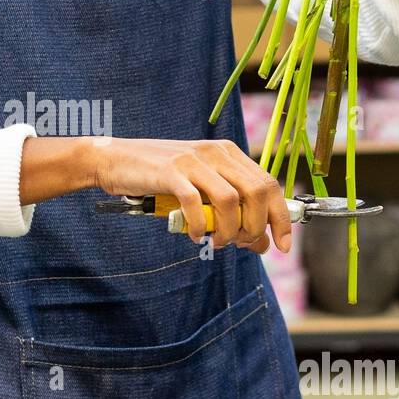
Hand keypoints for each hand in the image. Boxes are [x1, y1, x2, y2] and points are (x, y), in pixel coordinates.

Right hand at [89, 138, 292, 253]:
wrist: (115, 160)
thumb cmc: (158, 178)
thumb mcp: (199, 187)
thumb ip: (228, 209)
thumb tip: (258, 242)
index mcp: (228, 153)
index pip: (269, 184)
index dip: (281, 218)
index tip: (283, 245)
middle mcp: (216, 153)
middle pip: (257, 192)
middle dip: (257, 227)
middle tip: (242, 245)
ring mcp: (193, 160)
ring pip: (231, 201)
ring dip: (229, 230)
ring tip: (218, 242)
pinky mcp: (171, 171)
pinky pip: (195, 204)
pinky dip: (199, 226)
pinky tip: (196, 236)